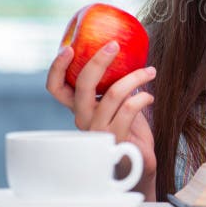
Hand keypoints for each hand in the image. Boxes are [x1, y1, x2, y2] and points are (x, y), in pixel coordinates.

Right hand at [45, 41, 156, 192]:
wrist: (139, 161)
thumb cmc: (129, 126)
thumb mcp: (118, 99)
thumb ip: (114, 81)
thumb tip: (125, 47)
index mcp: (79, 106)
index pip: (56, 87)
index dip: (57, 68)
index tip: (70, 48)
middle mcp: (83, 118)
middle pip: (82, 85)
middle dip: (98, 61)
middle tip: (115, 44)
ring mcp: (98, 130)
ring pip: (112, 94)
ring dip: (135, 77)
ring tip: (150, 71)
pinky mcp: (116, 139)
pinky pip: (129, 110)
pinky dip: (142, 98)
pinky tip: (150, 96)